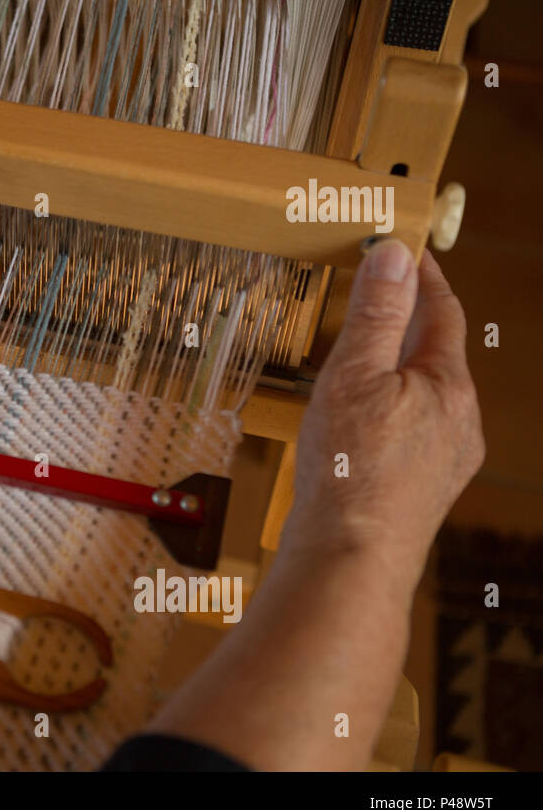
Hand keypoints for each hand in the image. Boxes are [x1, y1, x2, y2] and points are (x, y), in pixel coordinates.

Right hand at [282, 240, 484, 595]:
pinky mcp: (418, 490)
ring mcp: (443, 461)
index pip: (442, 313)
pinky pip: (408, 433)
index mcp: (450, 387)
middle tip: (374, 299)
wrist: (350, 559)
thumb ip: (377, 315)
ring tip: (358, 360)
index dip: (422, 277)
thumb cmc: (351, 471)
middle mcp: (459, 424)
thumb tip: (395, 255)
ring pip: (422, 398)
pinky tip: (354, 424)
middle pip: (434, 356)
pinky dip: (385, 411)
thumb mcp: (355, 375)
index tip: (403, 251)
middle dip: (407, 325)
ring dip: (394, 372)